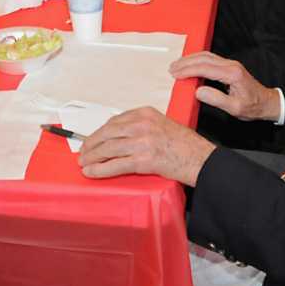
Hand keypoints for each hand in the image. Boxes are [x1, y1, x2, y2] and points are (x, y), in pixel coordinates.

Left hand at [78, 107, 215, 186]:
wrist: (202, 159)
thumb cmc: (185, 145)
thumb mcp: (162, 124)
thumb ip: (141, 126)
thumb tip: (118, 135)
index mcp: (145, 113)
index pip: (114, 121)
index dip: (99, 132)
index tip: (91, 139)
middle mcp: (142, 124)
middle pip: (107, 133)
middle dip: (91, 144)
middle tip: (83, 153)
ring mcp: (142, 142)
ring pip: (108, 149)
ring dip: (92, 157)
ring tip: (84, 163)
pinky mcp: (143, 160)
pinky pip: (115, 165)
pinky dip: (100, 169)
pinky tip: (91, 172)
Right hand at [169, 51, 280, 121]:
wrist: (267, 103)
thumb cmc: (253, 107)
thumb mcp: (235, 108)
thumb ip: (216, 99)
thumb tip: (198, 91)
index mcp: (232, 74)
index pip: (205, 68)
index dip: (188, 70)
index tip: (175, 75)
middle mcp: (231, 66)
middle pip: (203, 58)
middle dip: (185, 62)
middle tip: (171, 69)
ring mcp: (230, 64)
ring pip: (206, 56)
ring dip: (190, 59)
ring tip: (176, 65)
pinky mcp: (229, 66)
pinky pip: (210, 58)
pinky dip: (197, 60)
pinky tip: (189, 64)